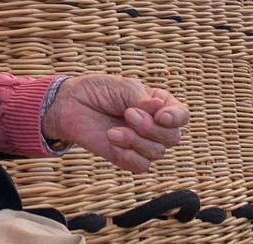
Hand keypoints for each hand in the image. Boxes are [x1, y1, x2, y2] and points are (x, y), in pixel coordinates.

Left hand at [42, 75, 188, 172]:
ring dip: (135, 140)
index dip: (176, 118)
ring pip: (157, 153)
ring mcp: (142, 144)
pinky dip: (127, 154)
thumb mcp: (123, 87)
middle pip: (173, 138)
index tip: (160, 115)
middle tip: (128, 114)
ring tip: (114, 129)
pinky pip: (140, 165)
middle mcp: (155, 126)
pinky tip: (112, 140)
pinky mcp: (127, 158)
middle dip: (151, 128)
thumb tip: (160, 108)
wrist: (71, 105)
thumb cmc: (99, 91)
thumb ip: (143, 99)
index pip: (182, 116)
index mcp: (159, 105)